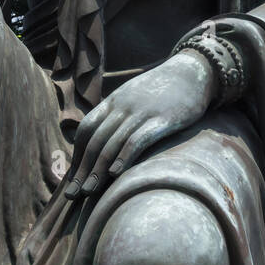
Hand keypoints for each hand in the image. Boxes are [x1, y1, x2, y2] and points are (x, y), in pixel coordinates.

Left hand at [64, 50, 218, 201]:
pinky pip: (137, 139)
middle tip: (71, 194)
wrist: (193, 70)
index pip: (86, 129)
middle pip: (94, 140)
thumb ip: (120, 114)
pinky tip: (114, 174)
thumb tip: (106, 139)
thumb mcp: (135, 96)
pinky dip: (123, 157)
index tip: (73, 177)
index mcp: (114, 101)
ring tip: (87, 193)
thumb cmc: (164, 89)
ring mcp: (141, 112)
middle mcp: (122, 106)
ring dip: (97, 170)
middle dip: (82, 170)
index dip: (77, 154)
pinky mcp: (162, 119)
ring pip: (111, 143)